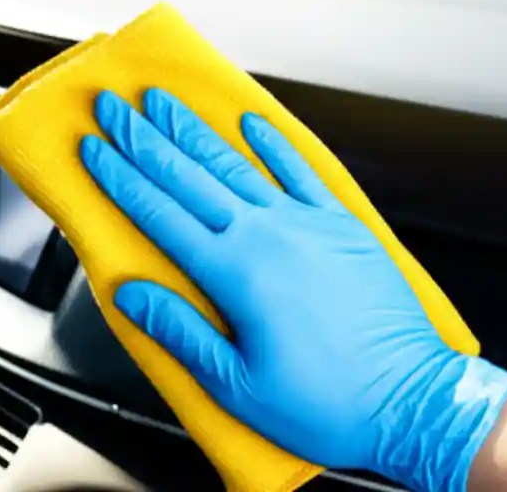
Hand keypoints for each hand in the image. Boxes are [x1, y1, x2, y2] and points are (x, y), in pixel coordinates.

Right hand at [80, 88, 506, 490]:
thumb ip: (180, 332)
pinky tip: (253, 122)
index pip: (160, 214)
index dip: (121, 178)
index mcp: (236, 276)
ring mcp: (309, 225)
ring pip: (239, 165)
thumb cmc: (329, 403)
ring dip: (196, 131)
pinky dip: (275, 144)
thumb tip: (130, 294)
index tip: (94, 148)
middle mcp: (269, 237)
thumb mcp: (237, 385)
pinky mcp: (343, 226)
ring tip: (166, 103)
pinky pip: (303, 171)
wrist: (412, 400)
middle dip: (146, 139)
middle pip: (191, 177)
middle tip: (115, 105)